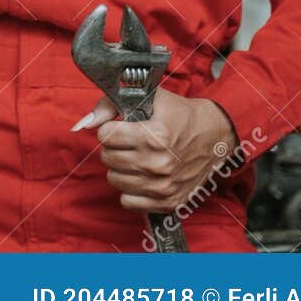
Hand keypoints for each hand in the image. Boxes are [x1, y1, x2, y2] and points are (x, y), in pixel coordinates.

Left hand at [72, 89, 238, 212]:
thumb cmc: (180, 115)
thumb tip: (85, 124)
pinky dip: (130, 190)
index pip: (105, 136)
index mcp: (154, 136)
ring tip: (135, 157)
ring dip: (120, 168)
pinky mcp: (168, 202)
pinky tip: (141, 176)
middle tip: (127, 142)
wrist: (215, 135)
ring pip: (115, 180)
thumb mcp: (150, 98)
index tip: (120, 127)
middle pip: (108, 158)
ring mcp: (163, 186)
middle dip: (113, 147)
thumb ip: (111, 105)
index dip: (109, 129)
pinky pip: (128, 202)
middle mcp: (158, 164)